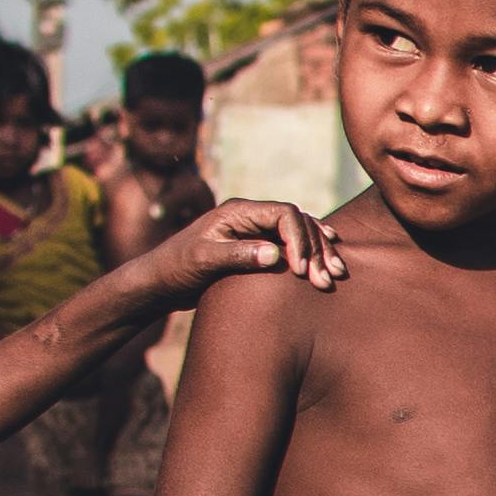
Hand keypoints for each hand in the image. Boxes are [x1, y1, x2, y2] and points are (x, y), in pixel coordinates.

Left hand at [139, 196, 344, 298]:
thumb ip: (238, 255)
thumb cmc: (177, 269)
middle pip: (298, 222)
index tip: (302, 270)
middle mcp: (250, 217)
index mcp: (238, 212)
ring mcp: (255, 231)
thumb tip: (276, 255)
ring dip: (319, 253)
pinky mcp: (258, 246)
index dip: (300, 239)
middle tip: (327, 279)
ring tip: (335, 275)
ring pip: (300, 233)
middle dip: (317, 249)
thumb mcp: (204, 261)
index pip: (285, 214)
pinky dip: (312, 252)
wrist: (161, 282)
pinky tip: (329, 257)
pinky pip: (293, 244)